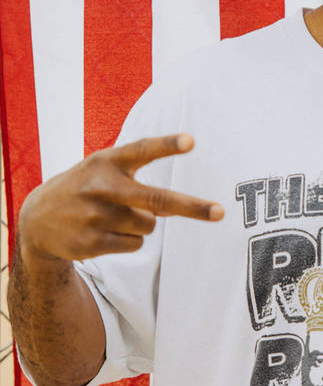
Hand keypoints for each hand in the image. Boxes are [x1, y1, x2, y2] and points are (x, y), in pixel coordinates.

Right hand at [18, 134, 222, 262]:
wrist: (38, 219)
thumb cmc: (88, 187)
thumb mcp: (105, 169)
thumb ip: (138, 178)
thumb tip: (177, 206)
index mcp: (108, 161)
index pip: (143, 150)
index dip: (168, 145)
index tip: (192, 141)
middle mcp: (103, 187)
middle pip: (157, 201)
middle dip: (192, 207)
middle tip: (221, 212)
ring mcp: (96, 216)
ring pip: (149, 226)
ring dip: (142, 224)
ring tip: (113, 216)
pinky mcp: (92, 243)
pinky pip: (135, 245)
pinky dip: (130, 241)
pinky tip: (105, 232)